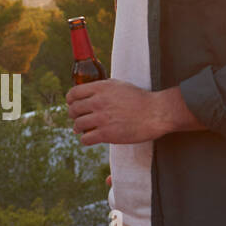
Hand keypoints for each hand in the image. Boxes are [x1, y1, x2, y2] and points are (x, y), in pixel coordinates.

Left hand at [66, 79, 197, 143]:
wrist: (156, 113)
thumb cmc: (140, 99)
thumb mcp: (119, 85)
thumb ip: (102, 88)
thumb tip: (87, 93)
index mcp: (100, 88)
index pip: (73, 93)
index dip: (70, 100)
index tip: (72, 105)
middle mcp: (98, 101)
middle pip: (73, 110)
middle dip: (74, 116)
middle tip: (78, 119)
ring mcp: (101, 118)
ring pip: (77, 125)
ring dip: (79, 128)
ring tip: (84, 130)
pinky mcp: (106, 134)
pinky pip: (85, 139)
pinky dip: (86, 140)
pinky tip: (91, 138)